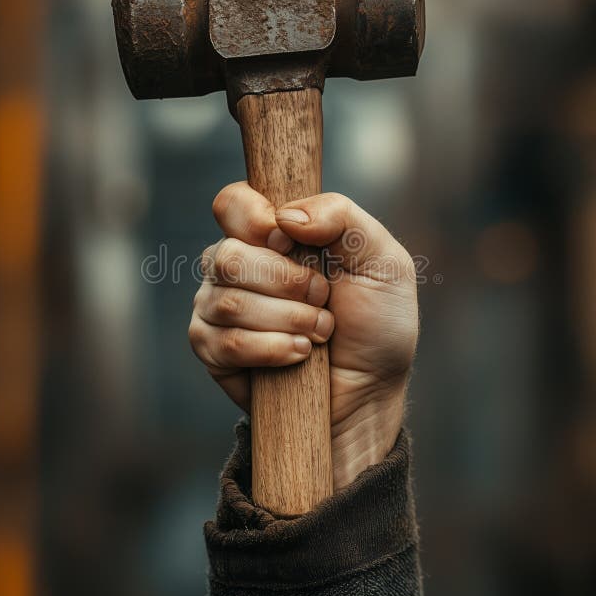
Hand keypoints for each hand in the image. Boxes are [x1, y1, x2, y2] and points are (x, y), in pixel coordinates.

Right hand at [189, 182, 418, 488]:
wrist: (370, 391)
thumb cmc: (377, 324)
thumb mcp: (383, 261)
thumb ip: (342, 217)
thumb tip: (285, 215)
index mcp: (273, 234)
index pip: (233, 203)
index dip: (255, 220)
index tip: (291, 242)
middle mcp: (238, 265)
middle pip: (228, 256)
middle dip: (287, 284)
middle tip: (323, 300)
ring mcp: (218, 306)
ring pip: (229, 301)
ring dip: (288, 320)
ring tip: (319, 334)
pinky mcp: (211, 348)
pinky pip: (223, 342)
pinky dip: (269, 349)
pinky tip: (297, 356)